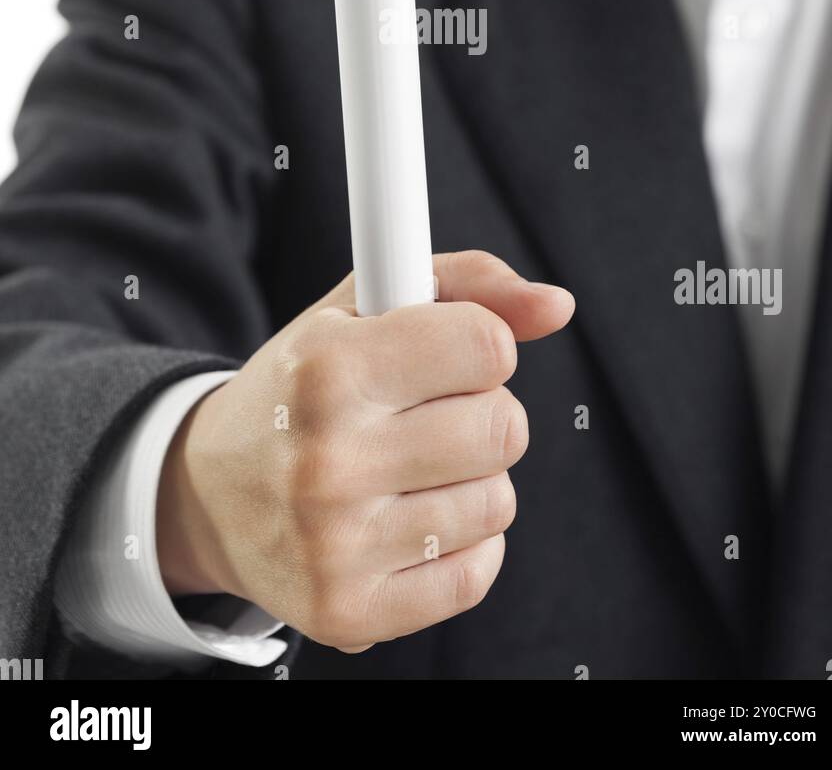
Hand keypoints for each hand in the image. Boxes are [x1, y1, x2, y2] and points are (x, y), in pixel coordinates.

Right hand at [156, 250, 573, 651]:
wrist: (208, 494)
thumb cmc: (301, 386)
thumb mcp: (361, 307)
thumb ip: (467, 284)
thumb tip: (557, 305)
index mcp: (326, 369)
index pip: (488, 346)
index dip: (481, 344)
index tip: (448, 352)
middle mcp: (329, 460)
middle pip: (504, 426)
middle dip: (481, 410)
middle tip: (427, 411)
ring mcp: (338, 546)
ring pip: (499, 500)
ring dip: (472, 478)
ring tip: (409, 467)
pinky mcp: (351, 611)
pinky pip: (477, 573)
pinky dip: (463, 543)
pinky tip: (410, 519)